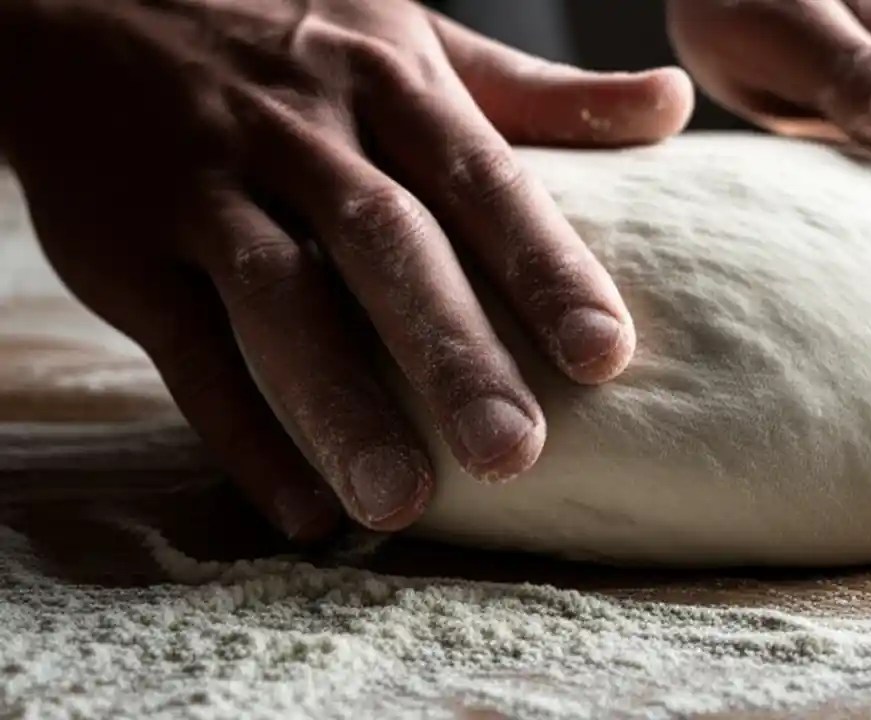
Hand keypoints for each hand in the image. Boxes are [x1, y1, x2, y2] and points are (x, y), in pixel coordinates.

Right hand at [1, 0, 692, 538]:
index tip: (606, 355)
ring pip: (277, 301)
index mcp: (389, 81)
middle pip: (384, 245)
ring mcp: (204, 188)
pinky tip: (301, 510)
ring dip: (338, 406)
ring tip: (401, 504)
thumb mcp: (411, 39)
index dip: (543, 266)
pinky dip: (240, 431)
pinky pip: (185, 349)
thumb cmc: (290, 33)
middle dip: (449, 351)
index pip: (481, 178)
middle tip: (513, 455)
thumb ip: (538, 94)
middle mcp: (300, 131)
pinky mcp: (120, 247)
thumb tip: (670, 109)